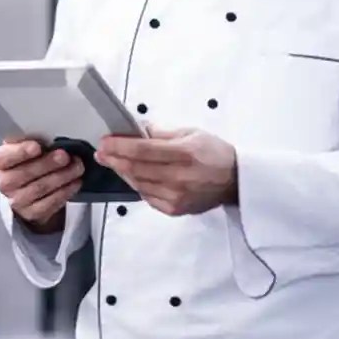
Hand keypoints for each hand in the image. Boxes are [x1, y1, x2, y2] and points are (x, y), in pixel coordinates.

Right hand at [0, 139, 83, 232]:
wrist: (28, 189)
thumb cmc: (29, 161)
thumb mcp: (26, 147)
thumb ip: (34, 140)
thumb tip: (53, 136)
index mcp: (0, 161)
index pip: (4, 157)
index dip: (20, 152)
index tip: (37, 147)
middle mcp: (4, 182)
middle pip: (26, 173)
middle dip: (48, 164)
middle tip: (65, 156)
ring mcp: (17, 201)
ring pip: (40, 188)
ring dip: (62, 176)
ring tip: (77, 167)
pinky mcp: (32, 214)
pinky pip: (50, 203)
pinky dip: (66, 191)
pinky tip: (76, 182)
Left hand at [95, 126, 237, 216]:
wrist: (236, 180)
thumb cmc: (214, 153)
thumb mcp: (191, 132)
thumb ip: (161, 133)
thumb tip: (137, 129)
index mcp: (184, 153)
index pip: (141, 150)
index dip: (119, 146)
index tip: (105, 142)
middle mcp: (179, 177)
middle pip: (135, 169)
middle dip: (114, 159)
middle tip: (102, 152)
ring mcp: (176, 196)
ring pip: (138, 184)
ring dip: (122, 172)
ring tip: (114, 162)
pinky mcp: (175, 209)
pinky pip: (147, 196)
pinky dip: (137, 185)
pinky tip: (133, 176)